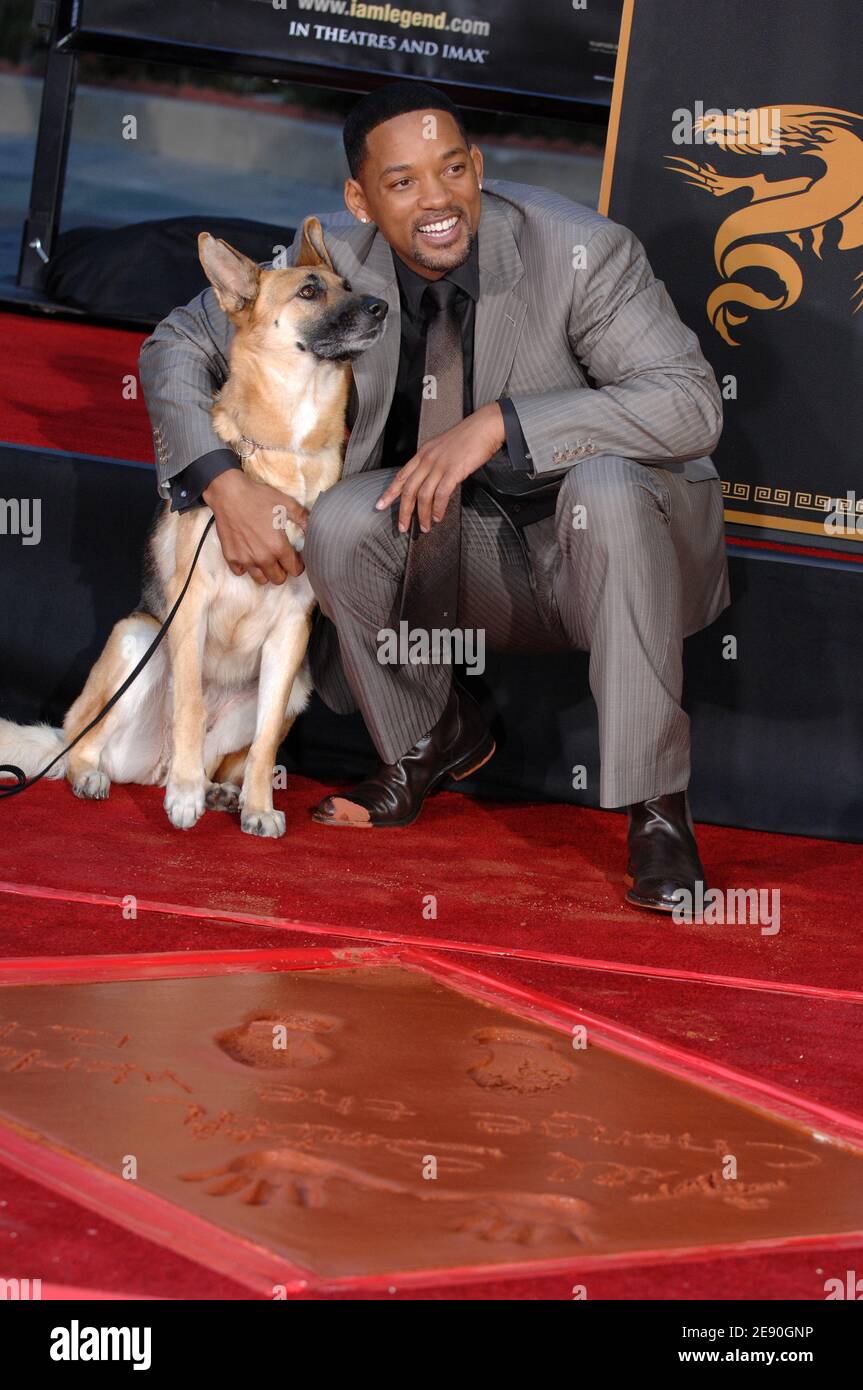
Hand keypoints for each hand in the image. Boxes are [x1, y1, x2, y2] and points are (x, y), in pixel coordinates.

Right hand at [202, 468, 307, 584]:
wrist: (229, 493)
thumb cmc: (258, 497)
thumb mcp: (287, 504)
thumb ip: (304, 519)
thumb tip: (315, 529)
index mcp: (278, 547)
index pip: (294, 570)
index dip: (298, 565)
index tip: (296, 558)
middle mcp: (262, 558)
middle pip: (278, 579)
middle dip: (283, 571)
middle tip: (281, 559)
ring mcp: (245, 559)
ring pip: (260, 580)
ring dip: (266, 572)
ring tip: (266, 559)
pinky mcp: (231, 557)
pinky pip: (240, 572)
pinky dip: (246, 567)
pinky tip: (248, 555)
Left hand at [375, 402, 505, 532]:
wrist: (485, 426)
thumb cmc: (469, 437)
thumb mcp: (443, 447)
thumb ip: (434, 462)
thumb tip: (430, 479)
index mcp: (423, 453)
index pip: (401, 476)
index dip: (390, 493)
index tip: (380, 505)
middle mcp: (427, 459)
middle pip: (408, 490)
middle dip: (403, 511)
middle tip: (402, 527)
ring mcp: (439, 465)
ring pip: (423, 496)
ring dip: (422, 515)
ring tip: (425, 527)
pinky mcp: (453, 471)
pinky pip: (440, 495)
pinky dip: (437, 509)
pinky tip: (437, 517)